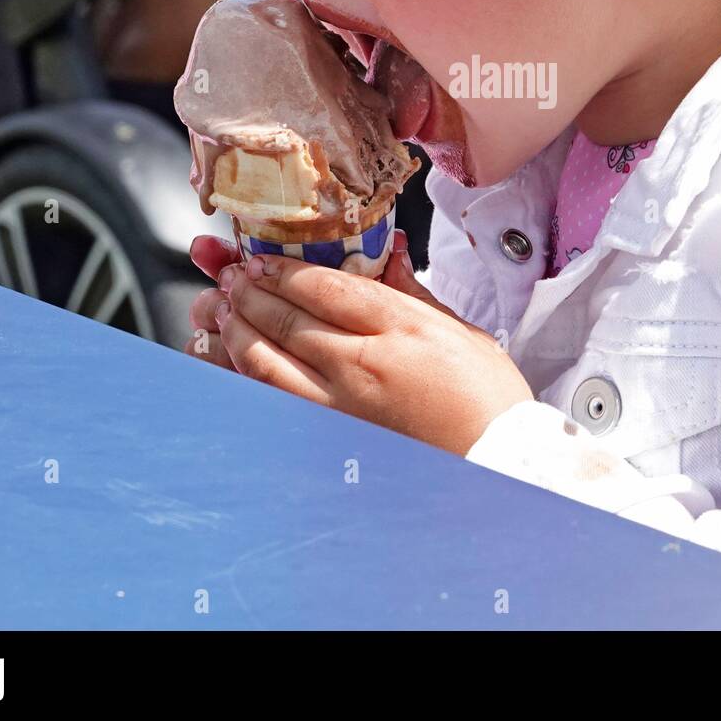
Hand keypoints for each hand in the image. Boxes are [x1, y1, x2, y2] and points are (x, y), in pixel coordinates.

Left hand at [194, 230, 534, 455]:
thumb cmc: (487, 401)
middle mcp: (363, 364)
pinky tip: (230, 362)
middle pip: (287, 318)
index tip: (261, 258)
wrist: (499, 465)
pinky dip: (243, 377)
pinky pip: (272, 402)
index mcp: (399, 327)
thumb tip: (387, 255)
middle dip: (247, 292)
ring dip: (236, 331)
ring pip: (268, 361)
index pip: (323, 287)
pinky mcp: (332, 438)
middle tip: (228, 275)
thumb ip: (414, 292)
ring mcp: (342, 406)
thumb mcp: (460, 331)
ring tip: (221, 311)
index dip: (282, 269)